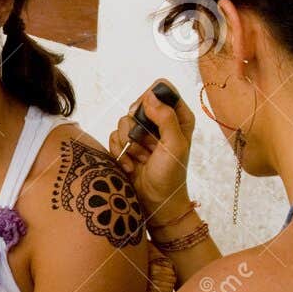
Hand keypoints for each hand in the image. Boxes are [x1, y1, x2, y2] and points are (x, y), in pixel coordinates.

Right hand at [106, 82, 194, 225]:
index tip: (148, 114)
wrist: (155, 202)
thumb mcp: (174, 145)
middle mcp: (159, 122)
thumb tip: (150, 96)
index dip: (152, 98)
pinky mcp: (126, 145)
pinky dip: (120, 153)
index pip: (162, 89)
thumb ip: (165, 118)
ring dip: (130, 143)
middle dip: (137, 125)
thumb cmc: (171, 175)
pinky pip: (114, 137)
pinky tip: (132, 166)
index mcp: (178, 117)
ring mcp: (142, 134)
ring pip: (123, 121)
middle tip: (147, 143)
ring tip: (142, 159)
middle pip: (139, 104)